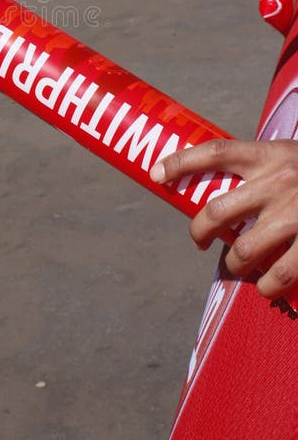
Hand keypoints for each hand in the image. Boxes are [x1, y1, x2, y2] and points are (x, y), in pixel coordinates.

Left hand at [150, 138, 297, 299]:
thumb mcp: (290, 156)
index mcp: (270, 154)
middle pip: (217, 210)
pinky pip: (277, 275)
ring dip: (232, 264)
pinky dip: (265, 286)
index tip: (156, 173)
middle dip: (199, 231)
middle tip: (199, 240)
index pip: (214, 152)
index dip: (180, 162)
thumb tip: (221, 186)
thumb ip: (262, 167)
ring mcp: (296, 214)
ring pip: (242, 250)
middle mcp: (278, 181)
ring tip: (236, 266)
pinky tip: (264, 287)